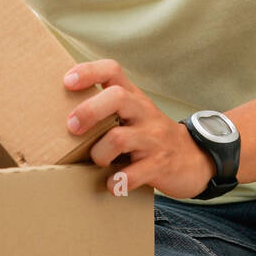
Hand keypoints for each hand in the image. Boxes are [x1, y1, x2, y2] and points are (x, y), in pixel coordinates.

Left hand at [62, 58, 214, 198]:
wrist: (194, 160)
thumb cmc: (150, 137)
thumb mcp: (134, 115)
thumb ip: (107, 110)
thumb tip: (61, 116)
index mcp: (133, 98)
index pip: (113, 70)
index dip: (88, 71)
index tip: (67, 82)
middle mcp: (143, 112)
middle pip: (116, 98)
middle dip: (88, 111)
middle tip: (72, 127)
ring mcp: (153, 138)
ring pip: (119, 137)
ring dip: (99, 153)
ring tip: (98, 162)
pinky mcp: (159, 164)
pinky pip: (133, 174)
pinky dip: (117, 182)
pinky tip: (112, 185)